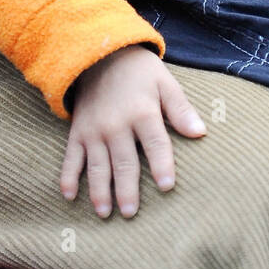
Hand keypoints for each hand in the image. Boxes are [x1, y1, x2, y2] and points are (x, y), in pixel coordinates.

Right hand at [61, 45, 206, 218]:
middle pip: (124, 162)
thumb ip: (181, 109)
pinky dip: (68, 177)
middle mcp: (116, 124)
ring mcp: (94, 130)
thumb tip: (201, 133)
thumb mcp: (165, 83)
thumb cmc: (139, 72)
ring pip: (97, 166)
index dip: (162, 165)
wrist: (100, 54)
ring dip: (99, 191)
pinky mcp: (78, 132)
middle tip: (130, 213)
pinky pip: (71, 158)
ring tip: (104, 214)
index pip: (155, 143)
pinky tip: (69, 197)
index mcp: (142, 112)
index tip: (167, 186)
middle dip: (127, 190)